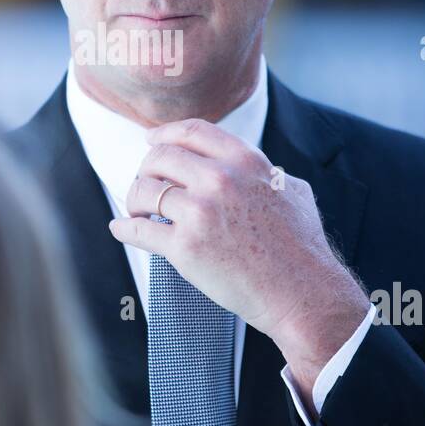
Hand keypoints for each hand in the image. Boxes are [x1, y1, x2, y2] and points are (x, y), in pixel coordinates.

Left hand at [108, 117, 371, 393]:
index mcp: (245, 161)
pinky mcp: (184, 248)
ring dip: (134, 199)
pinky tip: (121, 228)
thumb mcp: (292, 192)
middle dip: (147, 169)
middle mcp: (219, 180)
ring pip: (144, 191)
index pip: (192, 131)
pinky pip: (139, 230)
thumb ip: (263, 174)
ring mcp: (199, 212)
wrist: (303, 294)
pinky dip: (124, 228)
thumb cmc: (302, 249)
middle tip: (145, 183)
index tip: (152, 140)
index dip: (165, 134)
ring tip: (136, 210)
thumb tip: (249, 170)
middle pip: (160, 158)